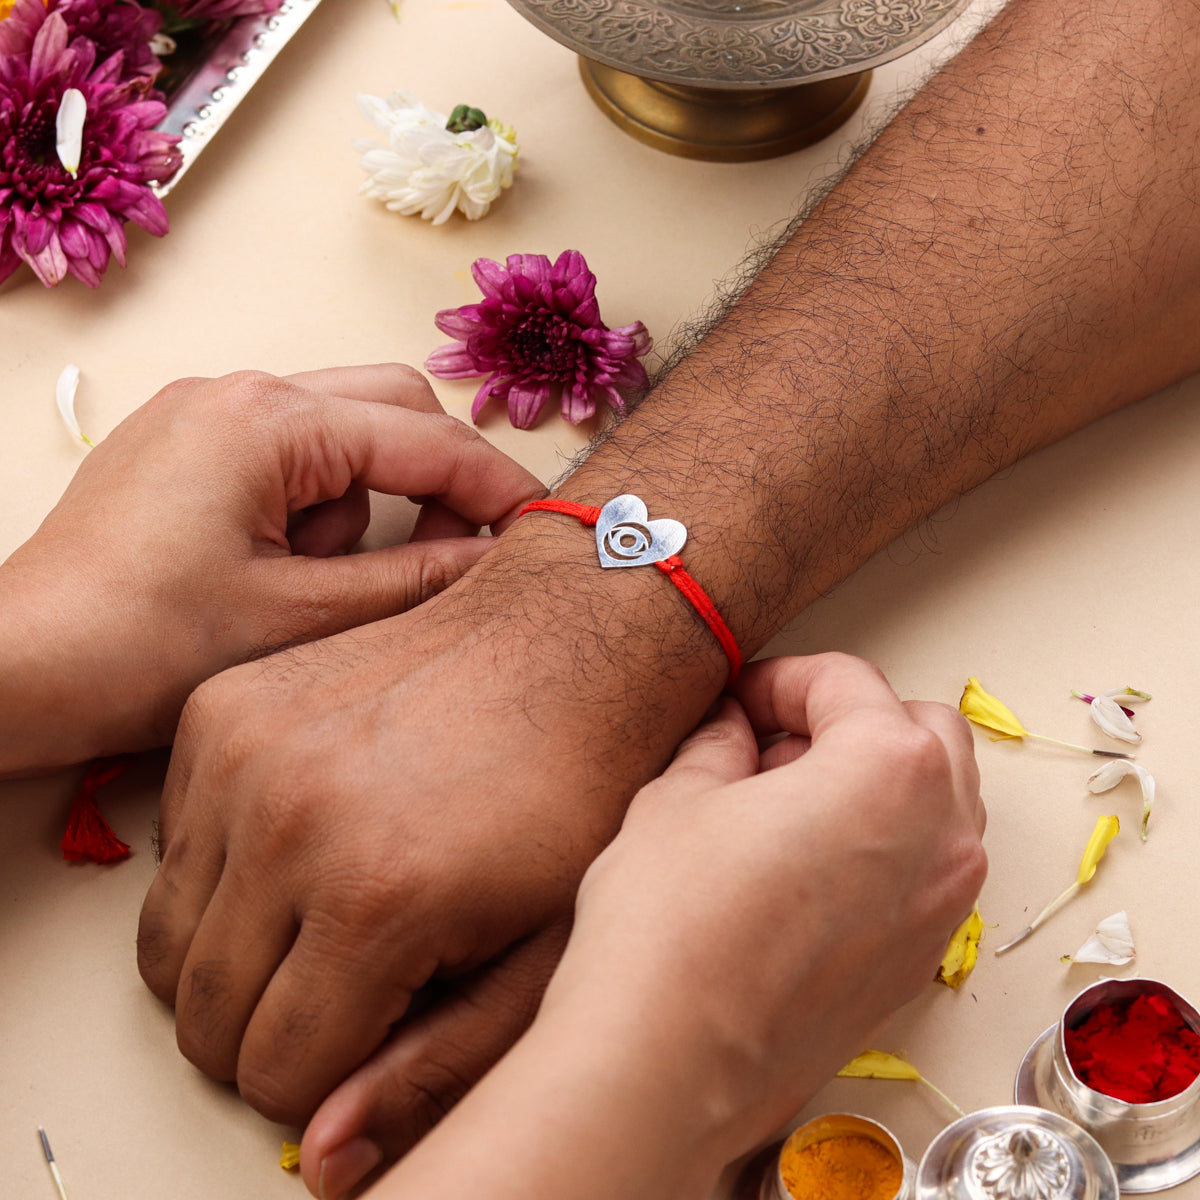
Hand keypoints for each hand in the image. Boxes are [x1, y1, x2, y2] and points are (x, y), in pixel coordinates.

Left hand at [0, 364, 541, 775]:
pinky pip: (289, 454)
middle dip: (434, 478)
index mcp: (268, 422)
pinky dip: (316, 505)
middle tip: (449, 553)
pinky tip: (285, 569)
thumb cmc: (138, 645)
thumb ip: (415, 580)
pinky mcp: (188, 446)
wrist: (17, 668)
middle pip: (390, 406)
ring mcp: (207, 413)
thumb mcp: (302, 619)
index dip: (495, 486)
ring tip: (323, 582)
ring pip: (342, 431)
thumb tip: (492, 558)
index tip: (538, 526)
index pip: (424, 439)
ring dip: (364, 501)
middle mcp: (238, 394)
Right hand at [136, 512, 730, 1198]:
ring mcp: (241, 752)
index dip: (330, 1077)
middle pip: (203, 1017)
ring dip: (233, 955)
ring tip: (324, 920)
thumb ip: (439, 1064)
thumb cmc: (578, 786)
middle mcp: (286, 820)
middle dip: (270, 1030)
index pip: (277, 1075)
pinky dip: (222, 868)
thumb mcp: (548, 946)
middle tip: (348, 986)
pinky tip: (307, 843)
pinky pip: (173, 842)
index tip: (377, 1031)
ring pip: (168, 938)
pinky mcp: (220, 708)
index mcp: (376, 896)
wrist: (568, 638)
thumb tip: (324, 1159)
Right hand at [352, 653, 986, 1199]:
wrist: (668, 1062)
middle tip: (768, 743)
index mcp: (891, 768)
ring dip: (872, 781)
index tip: (737, 700)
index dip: (778, 681)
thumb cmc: (670, 921)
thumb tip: (734, 728)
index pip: (845, 681)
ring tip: (782, 804)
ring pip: (934, 802)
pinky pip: (923, 870)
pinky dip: (881, 844)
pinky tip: (801, 865)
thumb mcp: (679, 796)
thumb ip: (720, 742)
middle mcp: (942, 833)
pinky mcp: (920, 962)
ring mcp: (941, 906)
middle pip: (918, 731)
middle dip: (848, 721)